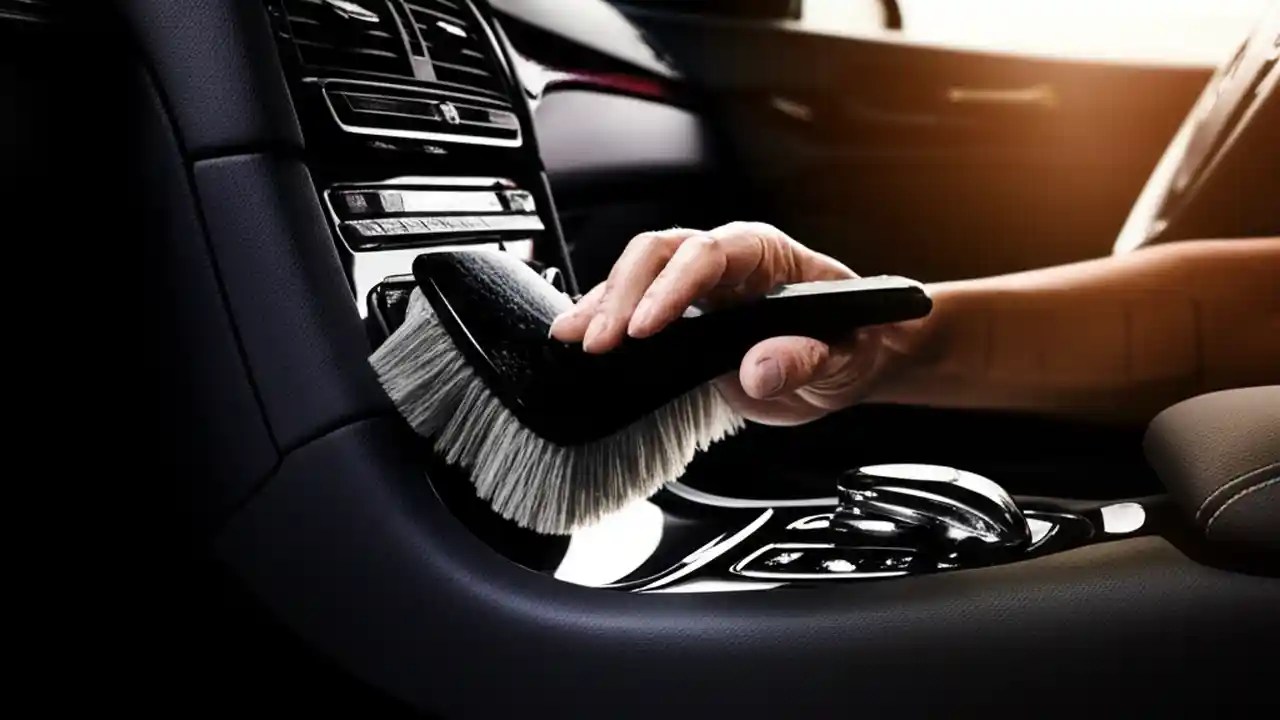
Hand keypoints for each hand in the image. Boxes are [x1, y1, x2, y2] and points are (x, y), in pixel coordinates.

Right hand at [549, 222, 925, 424]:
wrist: (849, 359)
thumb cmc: (852, 342)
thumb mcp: (847, 357)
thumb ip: (809, 358)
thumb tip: (761, 368)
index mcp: (766, 253)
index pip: (708, 254)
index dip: (672, 287)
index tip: (647, 326)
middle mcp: (725, 259)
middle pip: (658, 254)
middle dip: (622, 294)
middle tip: (600, 340)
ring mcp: (697, 285)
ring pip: (636, 273)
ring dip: (601, 304)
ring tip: (572, 337)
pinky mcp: (679, 314)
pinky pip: (632, 304)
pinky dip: (602, 318)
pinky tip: (577, 337)